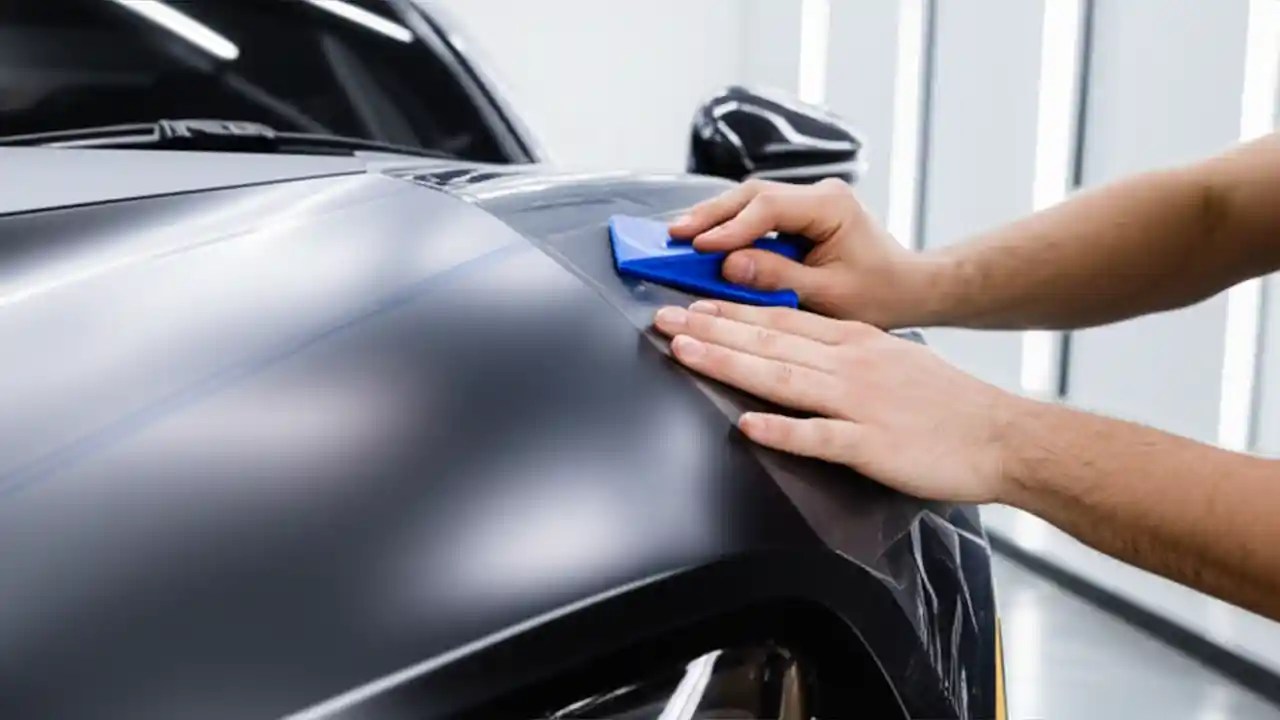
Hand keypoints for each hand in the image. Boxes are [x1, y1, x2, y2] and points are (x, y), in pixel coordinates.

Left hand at [652, 300, 1027, 502]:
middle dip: (712, 329)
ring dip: (730, 363)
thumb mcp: (893, 356)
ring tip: (686, 352)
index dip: (730, 312)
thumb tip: (798, 348)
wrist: (1003, 435)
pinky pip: (819, 437)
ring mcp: (860, 404)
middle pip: (770, 341)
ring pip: (783, 378)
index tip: (691, 304)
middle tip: (664, 319)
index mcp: (855, 341)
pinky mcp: (871, 445)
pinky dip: (781, 431)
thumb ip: (845, 350)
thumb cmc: (947, 401)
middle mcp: (851, 364)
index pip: (781, 320)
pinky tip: (747, 426)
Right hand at [669, 179, 937, 326]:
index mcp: (831, 206)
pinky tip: (708, 236)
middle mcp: (820, 194)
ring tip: (682, 233)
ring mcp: (810, 200)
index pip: (768, 209)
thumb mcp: (829, 294)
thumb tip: (730, 265)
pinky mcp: (802, 213)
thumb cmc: (879, 293)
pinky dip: (731, 224)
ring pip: (751, 200)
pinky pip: (759, 212)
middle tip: (675, 234)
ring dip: (716, 217)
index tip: (699, 246)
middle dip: (712, 215)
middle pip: (753, 195)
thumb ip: (779, 278)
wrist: (908, 287)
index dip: (729, 228)